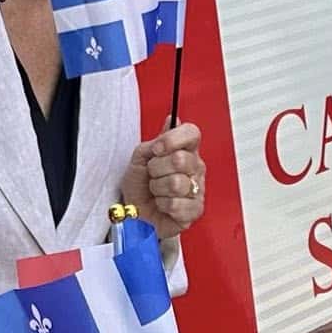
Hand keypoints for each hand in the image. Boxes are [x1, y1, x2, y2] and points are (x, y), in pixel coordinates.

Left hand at [121, 124, 204, 239]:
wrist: (134, 212)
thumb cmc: (139, 185)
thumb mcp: (140, 157)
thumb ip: (156, 140)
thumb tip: (171, 120)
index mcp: (185, 150)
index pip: (191, 133)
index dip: (173, 139)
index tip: (157, 148)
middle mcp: (195, 167)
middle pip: (180, 159)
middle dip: (157, 168)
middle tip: (153, 175)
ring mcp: (198, 188)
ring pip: (176, 183)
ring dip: (158, 188)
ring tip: (156, 191)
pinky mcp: (195, 210)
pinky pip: (176, 204)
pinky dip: (162, 205)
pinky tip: (162, 204)